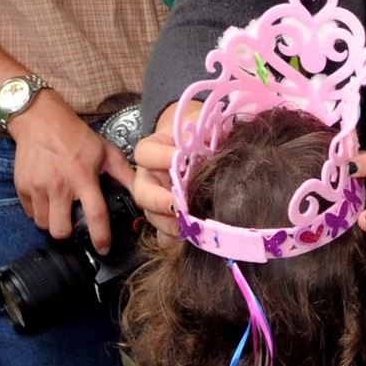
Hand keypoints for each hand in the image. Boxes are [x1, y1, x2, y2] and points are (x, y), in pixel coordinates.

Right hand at [7, 90, 134, 252]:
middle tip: (73, 223)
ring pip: (43, 224)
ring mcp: (38, 187)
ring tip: (59, 210)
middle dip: (69, 233)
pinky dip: (38, 211)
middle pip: (61, 230)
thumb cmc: (75, 135)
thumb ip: (124, 173)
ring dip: (52, 222)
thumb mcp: (105, 151)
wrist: (40, 120)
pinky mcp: (22, 186)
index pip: (95, 215)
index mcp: (83, 177)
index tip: (104, 248)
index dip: (101, 237)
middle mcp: (59, 186)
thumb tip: (140, 191)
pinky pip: (29, 213)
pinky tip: (46, 199)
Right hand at [130, 101, 193, 232]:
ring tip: (189, 228)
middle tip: (178, 207)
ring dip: (168, 224)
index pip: (145, 153)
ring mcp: (154, 199)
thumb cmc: (198, 134)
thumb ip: (206, 131)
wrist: (199, 144)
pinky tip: (188, 240)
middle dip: (159, 201)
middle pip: (142, 192)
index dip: (160, 157)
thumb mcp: (200, 125)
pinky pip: (161, 234)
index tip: (180, 158)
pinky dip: (173, 239)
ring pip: (151, 216)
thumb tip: (223, 137)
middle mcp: (148, 177)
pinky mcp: (165, 218)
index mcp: (152, 150)